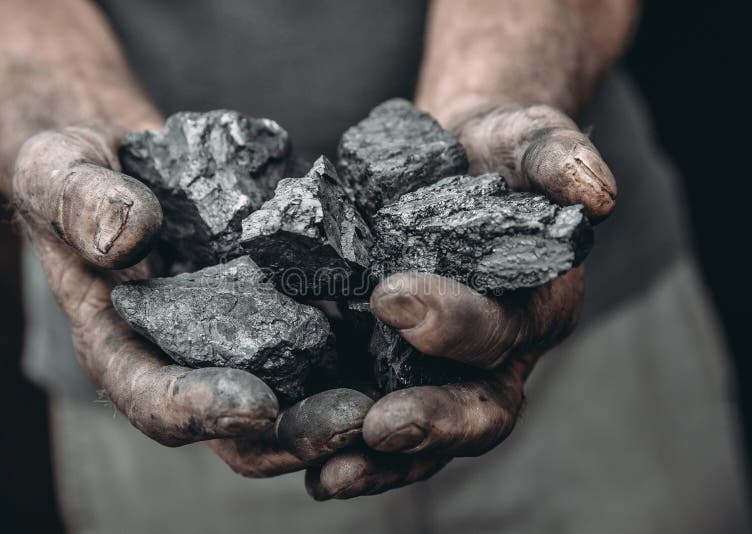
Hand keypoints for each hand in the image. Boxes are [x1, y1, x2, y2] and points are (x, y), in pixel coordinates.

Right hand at [13, 123, 372, 476]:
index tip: (253, 405)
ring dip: (341, 409)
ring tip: (396, 399)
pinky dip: (365, 354)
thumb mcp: (57, 170)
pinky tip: (410, 343)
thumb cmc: (81, 171)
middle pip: (240, 424)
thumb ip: (78, 201)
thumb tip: (126, 239)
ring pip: (294, 398)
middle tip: (352, 419)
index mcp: (124, 346)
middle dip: (294, 431)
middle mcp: (188, 358)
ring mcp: (240, 341)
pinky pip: (325, 344)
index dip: (200, 410)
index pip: (155, 399)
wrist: (130, 160)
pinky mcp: (282, 309)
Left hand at [305, 103, 615, 498]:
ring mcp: (446, 367)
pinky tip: (309, 464)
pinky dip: (350, 445)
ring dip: (383, 461)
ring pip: (429, 435)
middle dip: (430, 423)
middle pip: (477, 410)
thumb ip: (563, 163)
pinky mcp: (397, 363)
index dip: (455, 324)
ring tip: (330, 477)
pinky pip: (380, 414)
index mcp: (534, 306)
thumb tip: (597, 196)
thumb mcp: (535, 142)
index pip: (503, 332)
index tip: (391, 297)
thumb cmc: (503, 153)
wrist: (462, 158)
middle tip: (376, 428)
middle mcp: (497, 352)